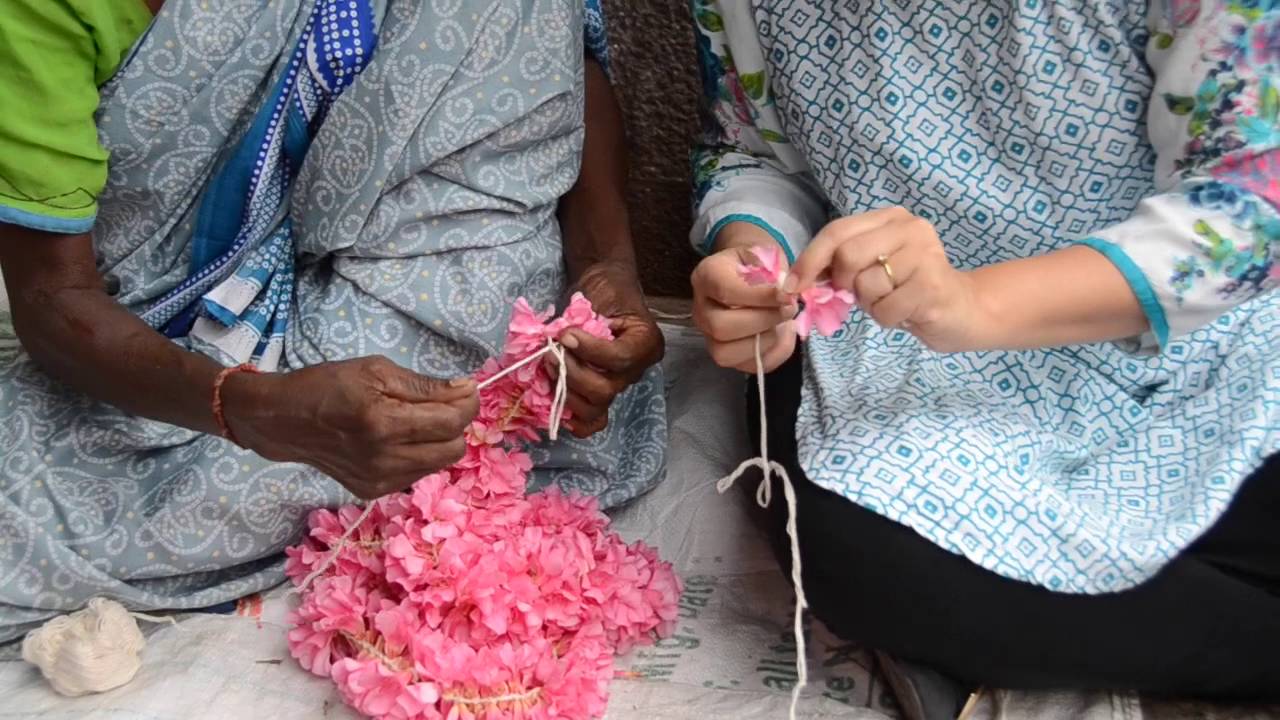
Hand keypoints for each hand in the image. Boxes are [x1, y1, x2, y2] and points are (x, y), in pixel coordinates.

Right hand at [221, 356, 477, 499]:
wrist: (283, 421)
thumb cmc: (328, 386)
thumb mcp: (376, 371)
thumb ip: (425, 386)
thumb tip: (466, 391)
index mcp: (384, 423)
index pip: (451, 423)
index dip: (467, 404)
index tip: (465, 388)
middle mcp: (384, 459)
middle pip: (453, 450)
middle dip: (456, 424)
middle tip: (441, 404)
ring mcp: (379, 481)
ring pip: (439, 464)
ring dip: (439, 440)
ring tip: (416, 420)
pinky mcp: (373, 491)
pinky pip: (417, 473)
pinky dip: (419, 454)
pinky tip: (400, 439)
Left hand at [554, 261, 664, 436]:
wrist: (604, 289)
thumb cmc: (604, 289)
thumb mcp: (599, 296)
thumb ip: (583, 321)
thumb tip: (559, 342)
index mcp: (646, 343)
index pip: (619, 360)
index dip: (588, 351)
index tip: (564, 334)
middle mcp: (636, 370)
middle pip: (606, 391)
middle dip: (573, 373)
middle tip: (551, 352)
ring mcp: (618, 385)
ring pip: (595, 409)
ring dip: (566, 391)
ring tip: (550, 366)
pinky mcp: (600, 392)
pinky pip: (592, 420)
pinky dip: (573, 416)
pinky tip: (556, 398)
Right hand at [690, 222, 798, 372]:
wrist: (750, 273)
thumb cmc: (758, 263)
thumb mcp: (765, 254)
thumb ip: (773, 272)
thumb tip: (786, 294)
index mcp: (706, 276)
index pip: (726, 291)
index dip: (760, 297)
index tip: (787, 295)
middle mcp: (701, 308)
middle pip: (721, 327)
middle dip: (762, 321)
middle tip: (789, 309)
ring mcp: (709, 335)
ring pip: (726, 353)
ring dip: (764, 342)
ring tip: (784, 324)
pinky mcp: (726, 354)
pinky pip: (747, 366)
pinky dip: (773, 354)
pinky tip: (783, 335)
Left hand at [788, 206, 989, 352]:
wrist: (962, 309)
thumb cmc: (909, 289)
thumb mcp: (871, 269)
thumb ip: (840, 264)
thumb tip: (796, 279)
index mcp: (891, 218)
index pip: (837, 231)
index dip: (810, 259)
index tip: (793, 285)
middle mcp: (910, 228)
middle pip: (847, 256)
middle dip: (845, 284)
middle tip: (864, 294)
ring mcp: (925, 254)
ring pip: (866, 285)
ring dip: (871, 304)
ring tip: (893, 301)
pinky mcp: (932, 285)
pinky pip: (885, 309)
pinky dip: (887, 318)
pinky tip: (907, 312)